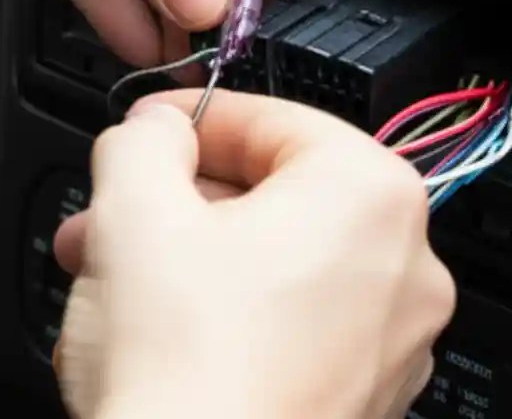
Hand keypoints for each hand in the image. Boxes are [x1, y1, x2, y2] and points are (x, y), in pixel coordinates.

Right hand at [52, 91, 454, 418]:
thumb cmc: (185, 374)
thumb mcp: (133, 210)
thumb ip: (145, 140)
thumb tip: (157, 131)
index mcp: (369, 196)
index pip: (271, 120)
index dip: (189, 121)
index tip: (143, 133)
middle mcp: (403, 267)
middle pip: (272, 199)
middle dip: (176, 205)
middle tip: (108, 219)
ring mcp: (390, 343)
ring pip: (275, 266)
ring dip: (191, 261)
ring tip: (113, 281)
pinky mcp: (361, 399)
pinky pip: (290, 328)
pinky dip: (228, 318)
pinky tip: (160, 337)